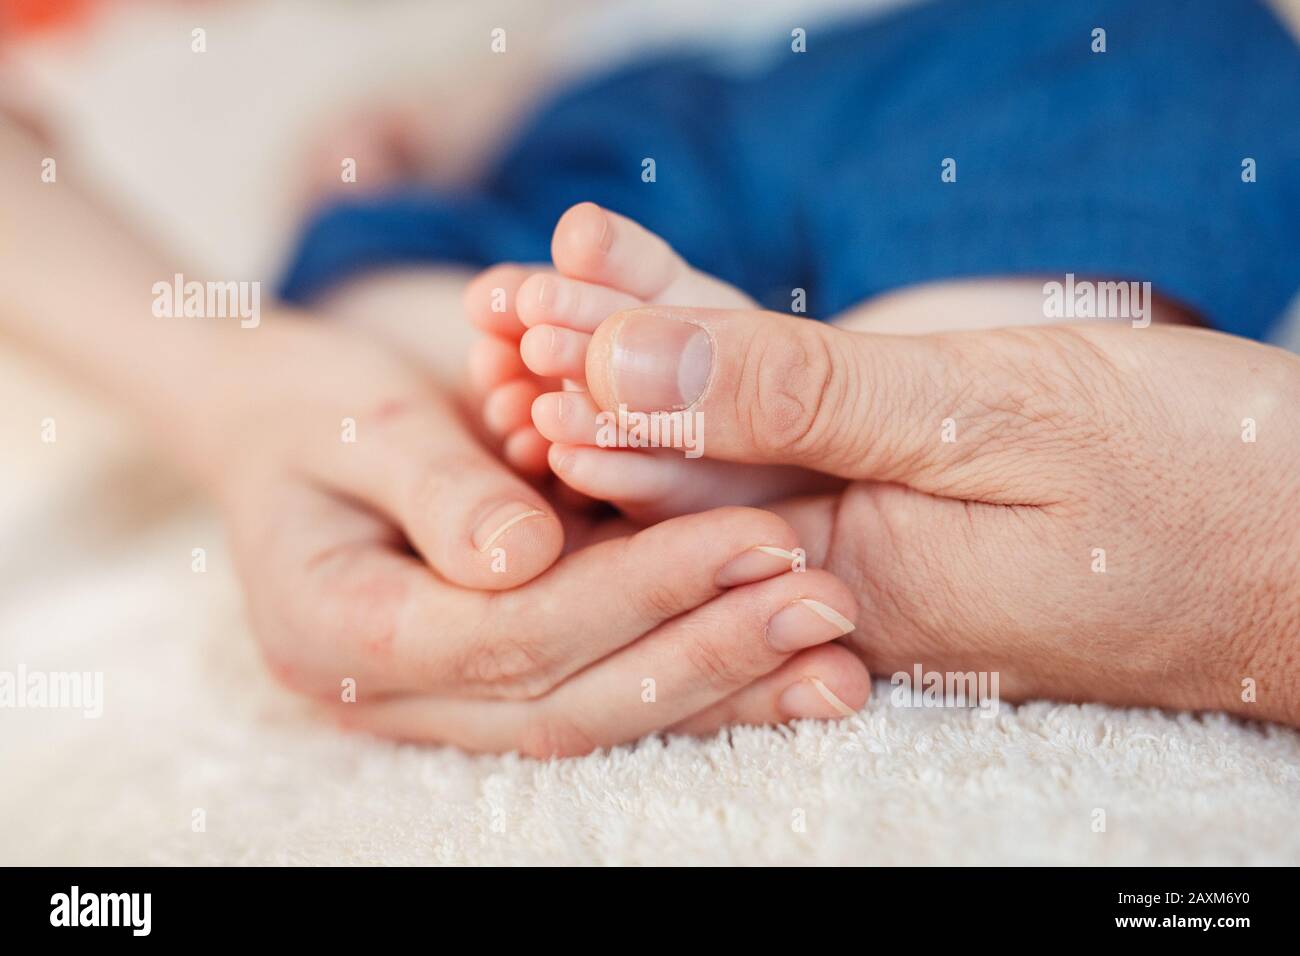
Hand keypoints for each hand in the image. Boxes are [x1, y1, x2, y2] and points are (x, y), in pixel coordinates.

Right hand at [202, 318, 868, 753]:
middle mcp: (394, 693)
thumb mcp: (354, 417)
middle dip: (703, 653)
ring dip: (720, 685)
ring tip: (838, 655)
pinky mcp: (497, 673)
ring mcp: (446, 698)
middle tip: (826, 604)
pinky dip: (694, 673)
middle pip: (565, 697)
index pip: (512, 633)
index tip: (755, 539)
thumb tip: (525, 555)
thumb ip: (435, 486)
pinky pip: (600, 687)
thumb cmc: (303, 404)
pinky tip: (787, 658)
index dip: (638, 594)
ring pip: (594, 712)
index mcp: (339, 632)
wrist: (275, 424)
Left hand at [580, 307, 1299, 723]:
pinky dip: (741, 365)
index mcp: (851, 578)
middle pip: (688, 465)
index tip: (517, 324)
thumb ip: (804, 397)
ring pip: (737, 440)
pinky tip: (680, 309)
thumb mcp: (993, 420)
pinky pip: (806, 429)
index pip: (682, 483)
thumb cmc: (1201, 491)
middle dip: (596, 376)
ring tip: (562, 278)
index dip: (595, 395)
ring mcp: (881, 534)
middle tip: (506, 298)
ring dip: (651, 360)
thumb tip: (629, 372)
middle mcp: (847, 568)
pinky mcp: (914, 494)